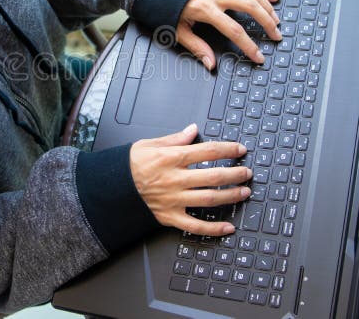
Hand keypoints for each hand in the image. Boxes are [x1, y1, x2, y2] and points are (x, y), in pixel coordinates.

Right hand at [130, 124, 251, 235]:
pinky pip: (195, 225)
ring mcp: (174, 199)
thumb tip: (193, 130)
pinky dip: (213, 228)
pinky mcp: (170, 216)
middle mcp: (175, 179)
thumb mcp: (150, 144)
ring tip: (244, 192)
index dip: (227, 149)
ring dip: (230, 196)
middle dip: (234, 174)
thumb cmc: (130, 165)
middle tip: (247, 172)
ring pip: (209, 199)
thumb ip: (175, 138)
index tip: (239, 149)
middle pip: (213, 176)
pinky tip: (228, 227)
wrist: (111, 187)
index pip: (206, 152)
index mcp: (171, 158)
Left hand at [176, 0, 281, 67]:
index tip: (258, 56)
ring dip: (267, 7)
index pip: (234, 30)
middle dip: (267, 22)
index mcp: (205, 9)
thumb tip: (210, 63)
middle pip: (250, 7)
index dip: (248, 45)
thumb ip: (196, 46)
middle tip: (276, 36)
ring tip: (277, 21)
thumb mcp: (177, 30)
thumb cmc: (169, 6)